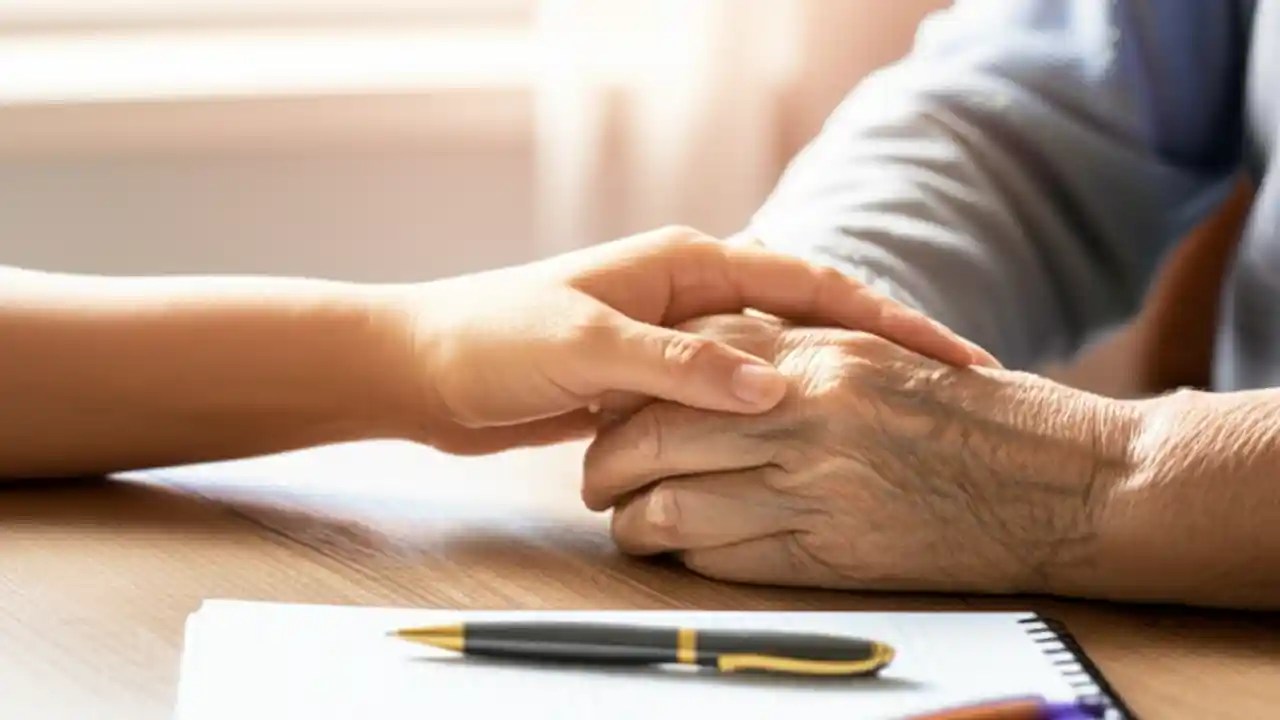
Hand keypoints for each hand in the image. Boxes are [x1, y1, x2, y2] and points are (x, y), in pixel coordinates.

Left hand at [390, 227, 995, 454]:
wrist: (427, 368)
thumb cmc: (496, 339)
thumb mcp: (588, 349)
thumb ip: (678, 366)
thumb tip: (774, 386)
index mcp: (686, 264)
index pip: (811, 282)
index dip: (886, 318)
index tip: (950, 358)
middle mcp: (691, 294)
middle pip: (810, 319)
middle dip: (880, 351)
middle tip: (948, 395)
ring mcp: (678, 339)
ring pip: (779, 360)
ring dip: (834, 386)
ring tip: (900, 421)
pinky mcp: (658, 384)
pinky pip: (736, 397)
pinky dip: (777, 416)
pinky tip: (811, 446)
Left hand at [583, 314, 1135, 594]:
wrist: (1068, 484)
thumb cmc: (976, 419)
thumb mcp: (879, 362)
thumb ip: (793, 358)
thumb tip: (712, 369)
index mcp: (818, 348)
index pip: (688, 357)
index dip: (635, 386)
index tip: (610, 405)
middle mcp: (807, 408)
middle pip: (658, 431)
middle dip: (609, 458)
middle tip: (596, 476)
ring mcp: (817, 481)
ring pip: (674, 504)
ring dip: (634, 518)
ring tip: (627, 521)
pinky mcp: (830, 551)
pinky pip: (723, 558)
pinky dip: (685, 558)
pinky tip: (681, 553)